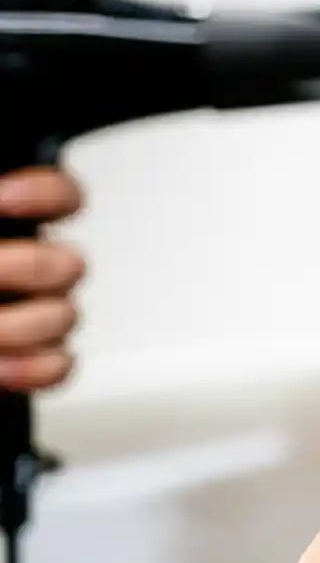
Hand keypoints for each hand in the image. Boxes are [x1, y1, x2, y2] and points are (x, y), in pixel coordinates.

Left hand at [0, 167, 84, 389]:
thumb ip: (3, 204)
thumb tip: (8, 192)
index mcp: (7, 227)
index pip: (61, 196)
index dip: (47, 195)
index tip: (5, 199)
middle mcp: (22, 269)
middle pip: (70, 264)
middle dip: (23, 270)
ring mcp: (28, 320)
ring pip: (67, 317)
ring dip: (20, 325)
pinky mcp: (23, 367)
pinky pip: (60, 367)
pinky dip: (30, 370)